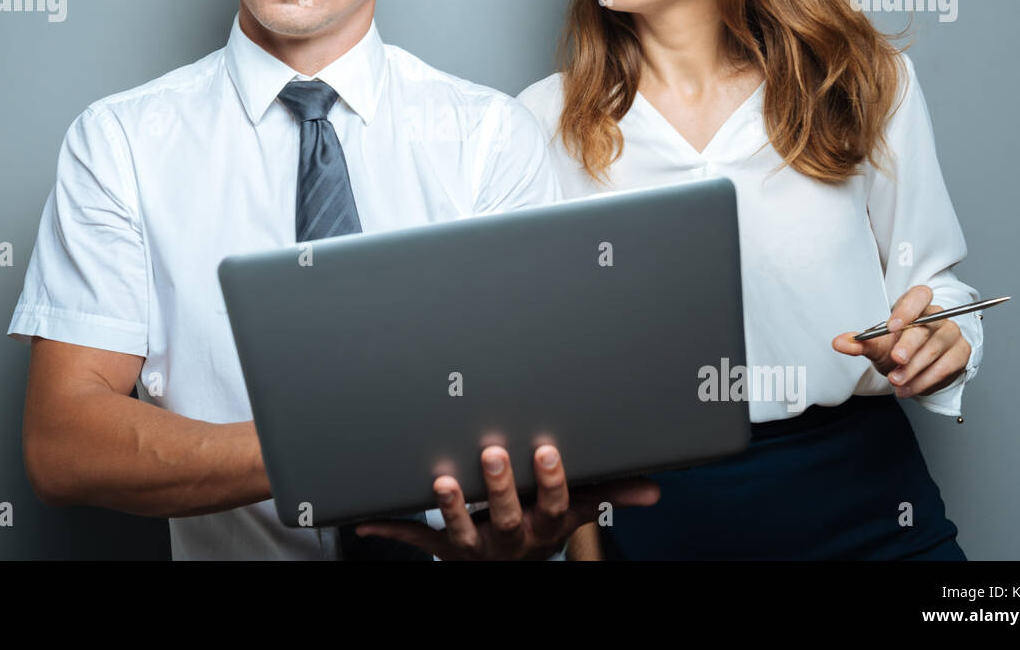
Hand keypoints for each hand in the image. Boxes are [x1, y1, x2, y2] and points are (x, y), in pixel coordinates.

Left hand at [351, 444, 659, 559]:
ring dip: (450, 508)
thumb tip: (654, 490)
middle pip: (506, 514)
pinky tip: (365, 521)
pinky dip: (388, 530)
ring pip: (460, 530)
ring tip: (441, 482)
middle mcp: (509, 537)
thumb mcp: (576, 513)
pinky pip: (414, 540)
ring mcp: (473, 545)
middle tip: (493, 452)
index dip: (551, 480)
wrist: (508, 569)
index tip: (547, 450)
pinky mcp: (442, 548)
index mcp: (542, 525)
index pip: (552, 503)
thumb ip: (611, 495)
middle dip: (499, 486)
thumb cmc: (540, 526)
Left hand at [832, 284, 970, 397]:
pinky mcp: (961, 352)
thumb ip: (859, 343)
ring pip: (937, 349)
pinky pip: (947, 366)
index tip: (891, 325)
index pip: (919, 296)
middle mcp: (937, 316)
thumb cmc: (897, 348)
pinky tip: (910, 387)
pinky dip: (926, 380)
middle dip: (909, 347)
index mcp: (916, 304)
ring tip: (897, 381)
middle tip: (896, 361)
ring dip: (915, 369)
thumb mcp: (877, 345)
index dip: (907, 309)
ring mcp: (951, 333)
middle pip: (926, 327)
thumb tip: (839, 343)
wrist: (914, 367)